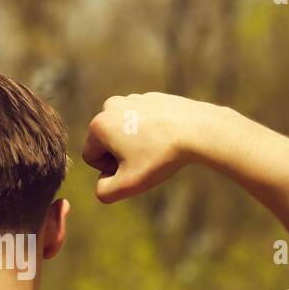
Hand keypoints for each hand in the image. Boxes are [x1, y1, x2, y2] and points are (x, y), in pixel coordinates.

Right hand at [83, 93, 227, 201]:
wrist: (197, 130)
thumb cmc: (160, 157)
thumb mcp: (128, 185)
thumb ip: (104, 192)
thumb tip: (102, 183)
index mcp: (99, 125)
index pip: (91, 157)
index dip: (109, 171)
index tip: (132, 169)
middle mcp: (110, 106)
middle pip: (107, 142)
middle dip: (121, 155)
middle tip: (146, 160)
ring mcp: (132, 99)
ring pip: (124, 131)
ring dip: (135, 144)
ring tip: (157, 149)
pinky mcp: (151, 97)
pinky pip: (142, 121)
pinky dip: (150, 132)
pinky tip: (166, 138)